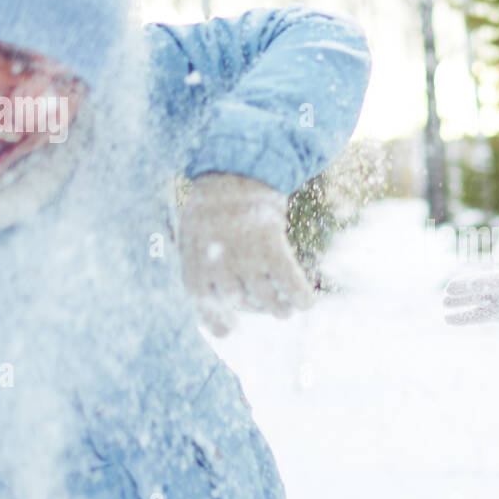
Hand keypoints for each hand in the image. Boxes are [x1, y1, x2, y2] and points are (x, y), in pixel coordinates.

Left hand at [178, 172, 314, 334]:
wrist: (239, 168)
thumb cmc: (215, 201)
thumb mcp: (192, 228)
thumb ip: (198, 259)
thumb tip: (211, 296)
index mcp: (195, 258)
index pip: (203, 302)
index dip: (214, 320)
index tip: (228, 330)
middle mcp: (218, 262)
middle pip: (240, 300)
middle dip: (254, 306)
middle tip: (265, 305)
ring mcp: (245, 256)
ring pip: (266, 299)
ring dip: (278, 308)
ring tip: (284, 310)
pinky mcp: (272, 247)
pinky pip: (290, 283)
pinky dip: (300, 296)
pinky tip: (307, 303)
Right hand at [443, 268, 498, 341]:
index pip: (496, 280)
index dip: (482, 281)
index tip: (469, 284)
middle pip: (481, 286)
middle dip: (465, 288)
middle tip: (448, 289)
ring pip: (476, 299)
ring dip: (461, 301)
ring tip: (444, 302)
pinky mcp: (498, 313)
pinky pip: (478, 315)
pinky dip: (465, 317)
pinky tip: (449, 320)